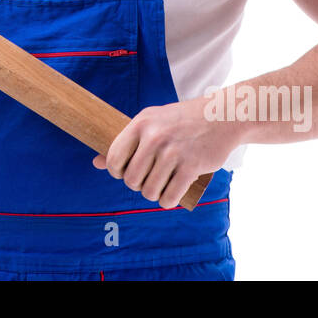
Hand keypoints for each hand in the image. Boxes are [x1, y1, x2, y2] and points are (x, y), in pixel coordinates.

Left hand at [92, 97, 238, 208]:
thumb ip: (126, 142)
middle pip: (131, 180)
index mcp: (141, 123)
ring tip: (161, 187)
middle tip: (149, 179)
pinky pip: (169, 197)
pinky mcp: (191, 167)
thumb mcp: (151, 122)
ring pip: (149, 191)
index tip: (128, 172)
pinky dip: (168, 201)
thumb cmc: (181, 121)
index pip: (114, 159)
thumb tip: (96, 163)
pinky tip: (171, 195)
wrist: (220, 116)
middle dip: (138, 185)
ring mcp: (173, 152)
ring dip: (154, 195)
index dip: (117, 172)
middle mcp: (154, 137)